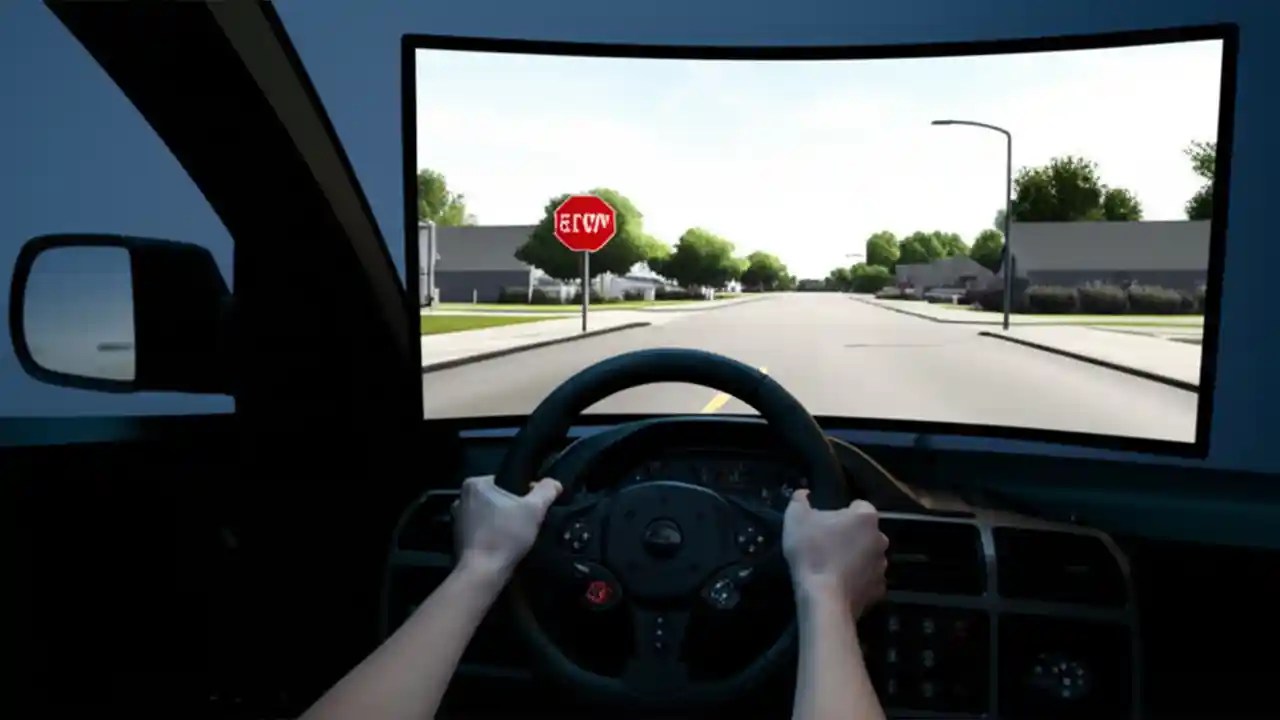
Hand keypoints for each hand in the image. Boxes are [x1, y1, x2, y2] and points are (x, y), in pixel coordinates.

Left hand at [452, 475, 561, 579]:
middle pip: (497, 497)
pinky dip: (492, 533)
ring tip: (516, 535)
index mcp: (475, 483)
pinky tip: (503, 544)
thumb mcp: (534, 509)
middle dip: (512, 507)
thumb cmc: (506, 536)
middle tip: (527, 522)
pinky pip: (481, 529)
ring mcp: (457, 518)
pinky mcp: (457, 537)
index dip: (524, 492)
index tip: (533, 507)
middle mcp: (461, 497)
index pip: (507, 481)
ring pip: (489, 514)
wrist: (482, 573)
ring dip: (502, 521)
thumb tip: (554, 483)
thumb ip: (547, 490)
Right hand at [782, 490, 888, 616]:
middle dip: (850, 535)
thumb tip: (804, 493)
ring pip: (868, 555)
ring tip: (832, 567)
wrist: (823, 599)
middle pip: (865, 531)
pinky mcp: (879, 589)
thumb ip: (800, 500)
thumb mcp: (795, 518)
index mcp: (865, 517)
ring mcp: (882, 566)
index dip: (841, 514)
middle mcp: (881, 538)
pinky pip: (867, 579)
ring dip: (855, 557)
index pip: (858, 506)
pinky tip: (839, 584)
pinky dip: (857, 580)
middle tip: (827, 545)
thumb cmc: (812, 552)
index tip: (825, 525)